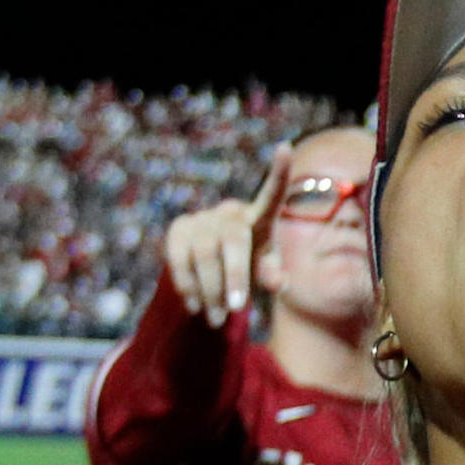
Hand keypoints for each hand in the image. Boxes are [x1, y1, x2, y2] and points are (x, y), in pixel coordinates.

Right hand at [162, 177, 268, 323]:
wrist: (210, 272)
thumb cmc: (248, 267)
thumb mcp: (263, 272)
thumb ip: (271, 273)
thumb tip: (279, 283)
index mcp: (260, 218)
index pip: (272, 193)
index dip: (279, 172)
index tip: (285, 147)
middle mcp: (231, 212)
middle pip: (233, 240)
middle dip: (236, 277)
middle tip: (237, 310)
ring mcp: (203, 218)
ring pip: (204, 254)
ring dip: (211, 290)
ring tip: (217, 318)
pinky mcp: (178, 229)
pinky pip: (180, 259)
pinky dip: (189, 286)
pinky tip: (196, 306)